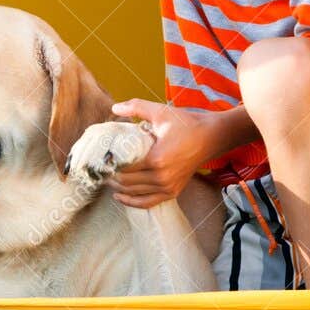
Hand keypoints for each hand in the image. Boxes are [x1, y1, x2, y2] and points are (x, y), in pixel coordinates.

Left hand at [107, 98, 222, 207]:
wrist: (210, 137)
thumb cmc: (186, 123)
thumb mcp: (161, 112)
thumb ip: (137, 107)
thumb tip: (114, 108)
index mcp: (156, 160)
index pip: (124, 168)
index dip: (109, 165)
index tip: (99, 160)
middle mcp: (161, 177)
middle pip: (126, 183)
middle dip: (111, 177)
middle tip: (99, 170)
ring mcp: (168, 187)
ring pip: (135, 194)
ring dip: (119, 189)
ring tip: (107, 179)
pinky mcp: (173, 191)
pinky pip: (148, 202)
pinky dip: (133, 201)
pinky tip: (120, 197)